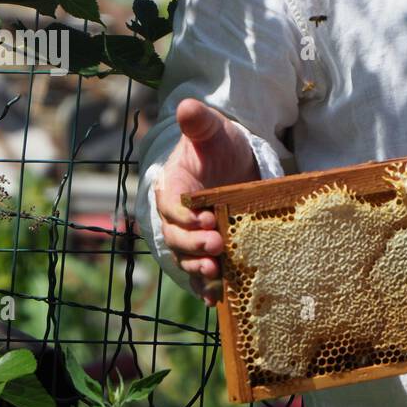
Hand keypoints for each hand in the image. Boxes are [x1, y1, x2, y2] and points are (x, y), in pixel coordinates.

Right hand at [153, 99, 258, 306]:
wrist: (235, 163)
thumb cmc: (219, 146)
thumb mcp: (213, 131)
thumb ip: (200, 123)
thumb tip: (187, 106)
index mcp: (172, 189)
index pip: (170, 207)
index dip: (184, 216)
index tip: (205, 218)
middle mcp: (177, 218)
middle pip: (176, 239)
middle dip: (193, 246)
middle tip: (216, 247)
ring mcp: (192, 237)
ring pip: (187, 260)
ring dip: (199, 271)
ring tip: (217, 276)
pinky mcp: (209, 251)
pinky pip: (202, 274)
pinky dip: (206, 288)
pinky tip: (216, 300)